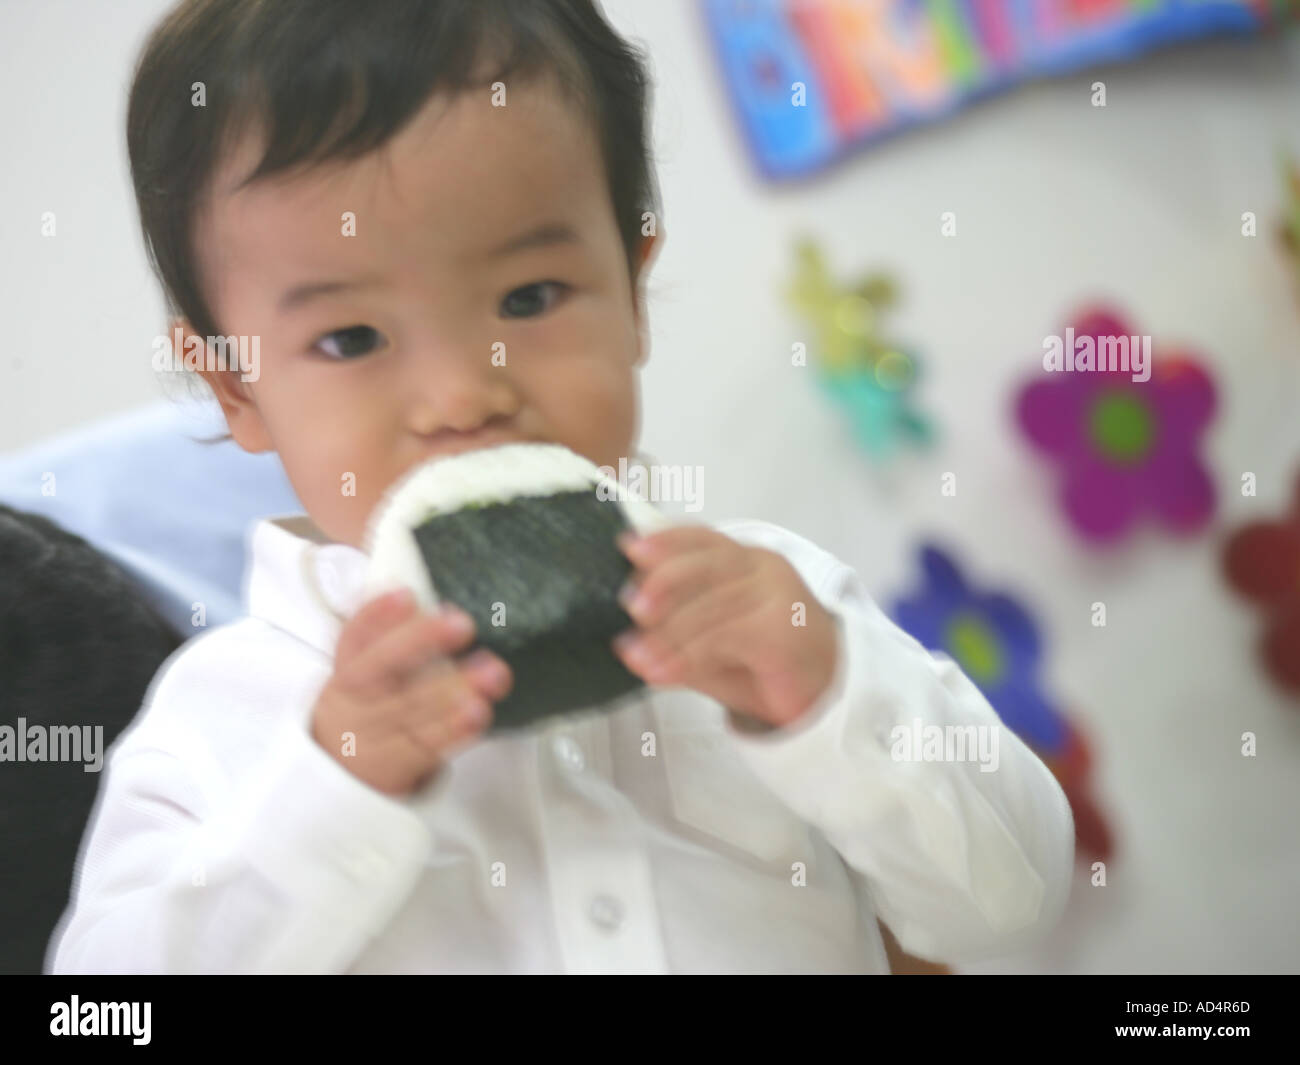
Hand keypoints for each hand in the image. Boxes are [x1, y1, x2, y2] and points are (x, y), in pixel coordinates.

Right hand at [311, 588, 512, 795]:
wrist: (338, 778)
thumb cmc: (369, 710)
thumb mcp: (369, 673)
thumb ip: (396, 637)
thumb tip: (432, 601)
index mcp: (344, 671)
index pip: (353, 638)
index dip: (376, 615)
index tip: (406, 595)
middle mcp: (352, 702)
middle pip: (381, 670)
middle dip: (421, 643)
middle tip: (461, 624)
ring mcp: (369, 737)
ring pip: (408, 709)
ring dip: (451, 690)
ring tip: (490, 673)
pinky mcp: (392, 768)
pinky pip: (423, 746)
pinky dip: (453, 729)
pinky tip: (477, 712)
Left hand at [611, 526, 839, 729]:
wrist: (827, 698)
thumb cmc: (768, 667)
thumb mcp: (713, 650)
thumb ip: (678, 640)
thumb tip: (629, 646)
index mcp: (747, 561)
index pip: (703, 538)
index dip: (667, 540)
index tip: (630, 547)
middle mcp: (765, 569)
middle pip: (707, 564)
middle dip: (664, 583)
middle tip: (632, 608)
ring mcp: (779, 595)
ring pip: (712, 604)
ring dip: (668, 634)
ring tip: (639, 658)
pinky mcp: (784, 628)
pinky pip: (726, 634)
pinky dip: (687, 655)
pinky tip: (662, 671)